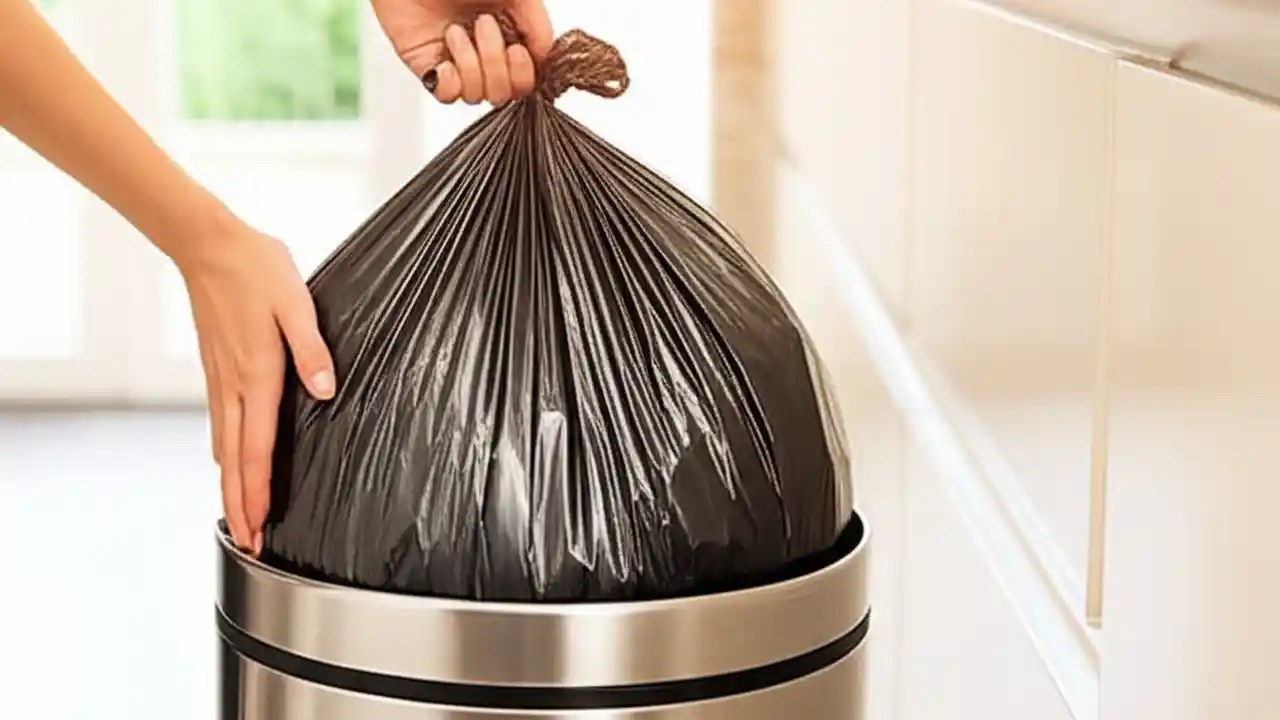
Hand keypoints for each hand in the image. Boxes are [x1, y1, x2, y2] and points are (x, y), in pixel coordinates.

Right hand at [174, 216, 335, 554]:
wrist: (207, 243)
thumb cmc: (256, 268)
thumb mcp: (296, 303)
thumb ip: (312, 349)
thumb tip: (326, 391)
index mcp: (257, 374)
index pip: (256, 449)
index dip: (257, 493)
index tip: (258, 527)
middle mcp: (233, 384)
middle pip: (234, 460)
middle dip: (239, 505)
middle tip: (247, 545)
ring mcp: (219, 378)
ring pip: (223, 445)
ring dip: (230, 485)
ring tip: (238, 516)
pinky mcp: (215, 369)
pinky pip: (218, 423)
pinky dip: (224, 453)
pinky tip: (227, 461)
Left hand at [370, 0, 552, 104]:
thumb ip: (537, 23)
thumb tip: (544, 54)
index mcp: (511, 33)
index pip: (528, 78)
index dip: (525, 73)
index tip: (518, 50)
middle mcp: (486, 52)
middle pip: (506, 92)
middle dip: (495, 63)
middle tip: (482, 24)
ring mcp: (458, 62)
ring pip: (478, 95)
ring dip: (470, 64)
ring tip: (454, 31)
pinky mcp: (429, 67)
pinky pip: (448, 96)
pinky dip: (450, 83)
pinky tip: (445, 61)